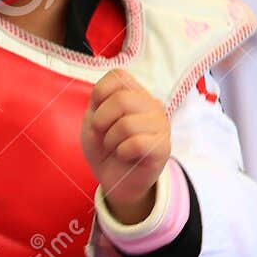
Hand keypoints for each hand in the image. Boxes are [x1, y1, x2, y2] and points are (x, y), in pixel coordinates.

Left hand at [82, 69, 170, 225]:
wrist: (115, 180)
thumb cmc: (104, 148)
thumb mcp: (93, 122)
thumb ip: (98, 102)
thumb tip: (105, 93)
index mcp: (134, 93)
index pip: (117, 76)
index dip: (99, 95)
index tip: (98, 115)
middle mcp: (151, 104)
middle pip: (121, 99)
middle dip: (101, 122)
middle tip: (104, 136)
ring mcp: (160, 124)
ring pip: (127, 124)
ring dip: (110, 141)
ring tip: (115, 147)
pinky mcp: (163, 147)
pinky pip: (136, 143)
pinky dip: (122, 152)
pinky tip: (125, 156)